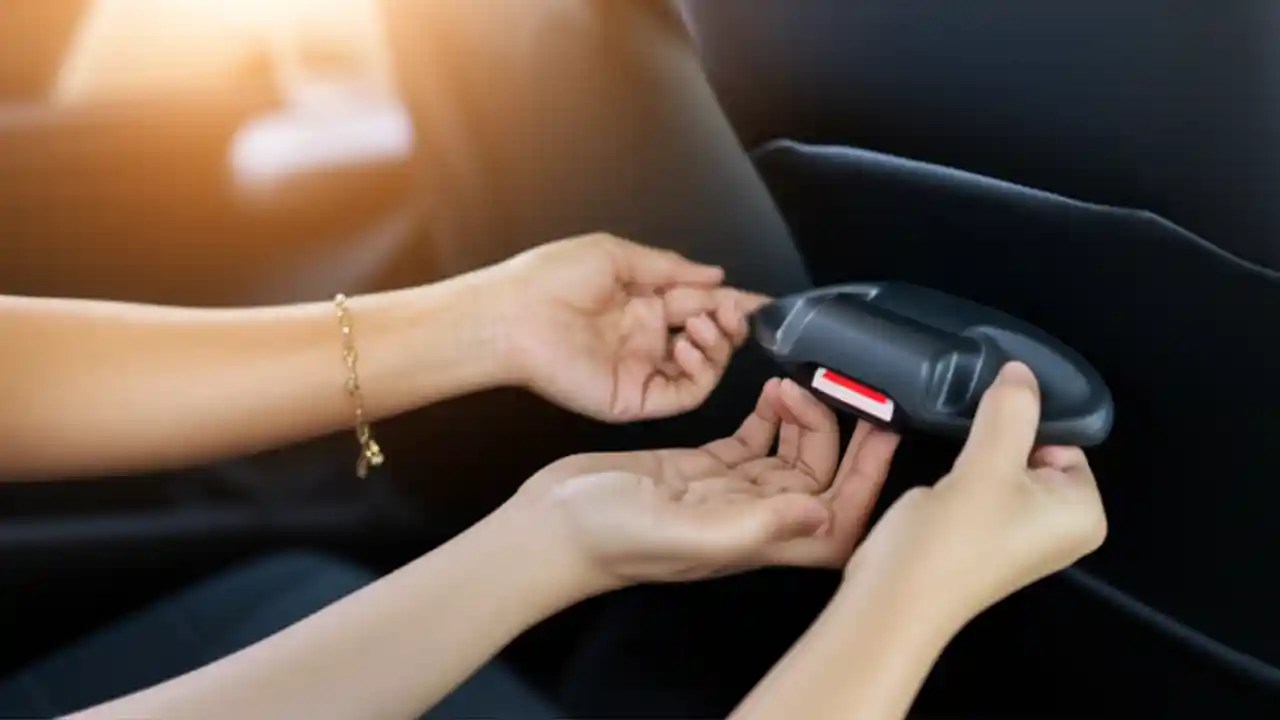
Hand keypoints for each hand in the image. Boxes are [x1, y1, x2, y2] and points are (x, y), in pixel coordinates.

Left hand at [493, 233, 768, 421]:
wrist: (512, 316)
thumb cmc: (550, 279)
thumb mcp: (618, 256)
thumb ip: (671, 268)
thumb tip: (716, 274)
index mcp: (642, 302)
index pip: (700, 303)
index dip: (732, 301)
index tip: (763, 300)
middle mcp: (647, 337)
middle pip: (709, 335)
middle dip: (730, 320)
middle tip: (733, 310)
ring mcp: (643, 369)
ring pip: (704, 367)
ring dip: (718, 345)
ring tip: (704, 324)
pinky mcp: (635, 398)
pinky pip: (684, 394)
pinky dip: (701, 373)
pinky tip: (687, 346)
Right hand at [508, 378, 900, 588]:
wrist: (549, 526)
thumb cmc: (606, 539)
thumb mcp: (685, 530)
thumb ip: (755, 524)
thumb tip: (822, 514)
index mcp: (753, 538)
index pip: (836, 521)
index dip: (868, 483)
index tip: (882, 434)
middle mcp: (747, 519)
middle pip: (818, 480)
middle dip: (837, 435)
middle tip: (836, 390)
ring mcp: (723, 494)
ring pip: (787, 458)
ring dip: (800, 419)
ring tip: (788, 384)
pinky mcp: (697, 470)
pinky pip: (751, 444)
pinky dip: (767, 417)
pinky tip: (766, 394)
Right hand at [841, 362, 1107, 626]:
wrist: (895, 596)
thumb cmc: (952, 544)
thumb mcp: (988, 464)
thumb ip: (1010, 410)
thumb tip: (1021, 370)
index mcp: (1083, 515)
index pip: (1066, 438)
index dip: (1026, 425)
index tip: (991, 425)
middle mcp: (1058, 527)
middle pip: (1032, 448)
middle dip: (996, 438)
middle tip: (968, 451)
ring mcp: (1017, 531)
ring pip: (1000, 462)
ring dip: (973, 455)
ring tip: (952, 469)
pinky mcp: (980, 532)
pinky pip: (979, 482)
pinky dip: (959, 473)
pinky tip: (940, 485)